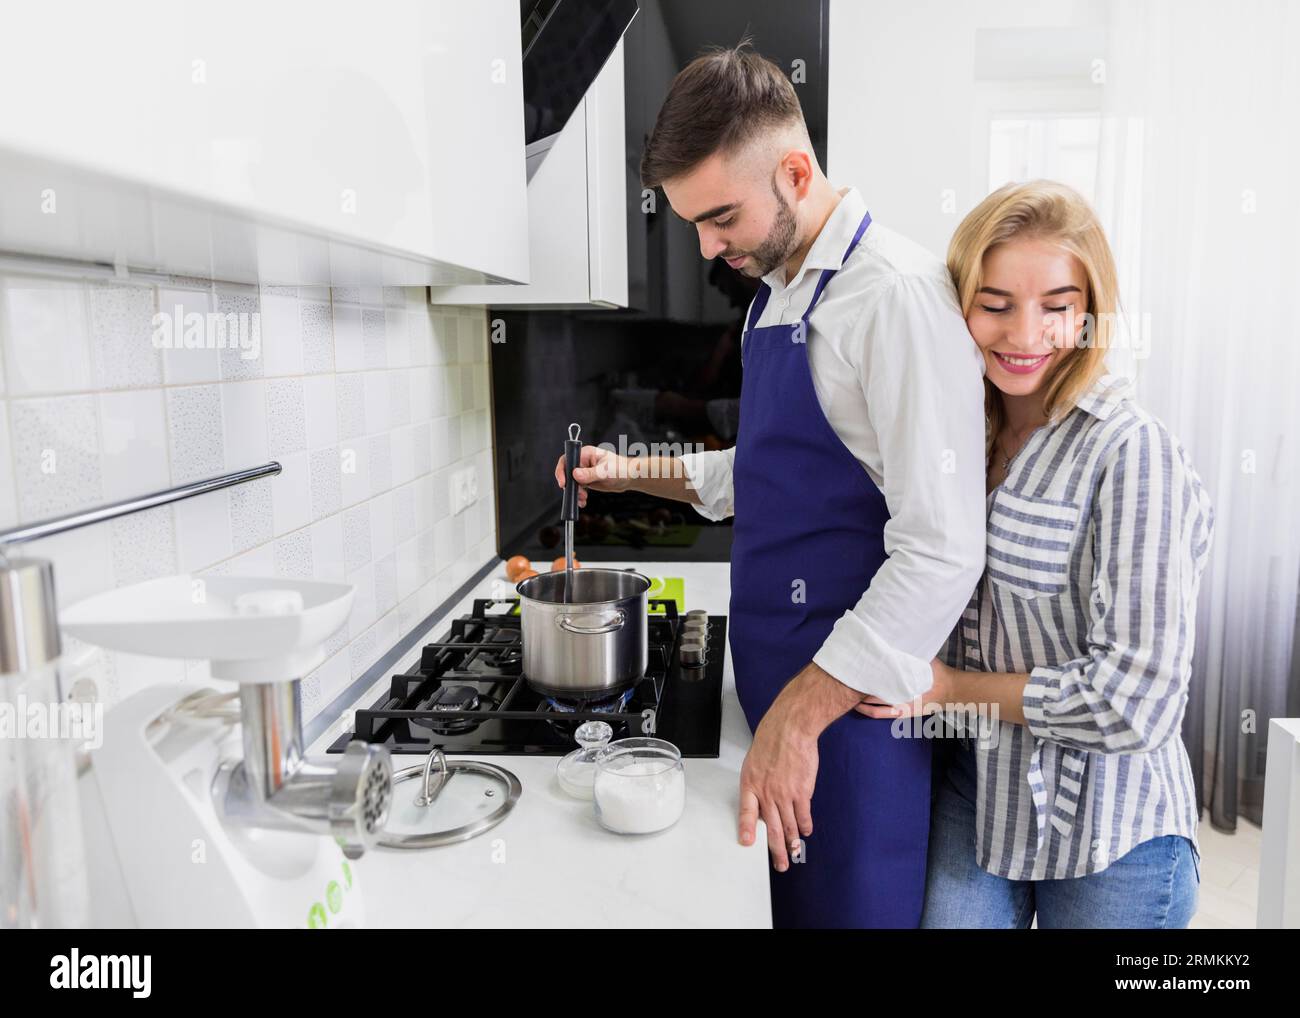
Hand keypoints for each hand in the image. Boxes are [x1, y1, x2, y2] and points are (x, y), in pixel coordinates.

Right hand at [552, 444, 632, 507]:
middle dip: (570, 485)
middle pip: (567, 473)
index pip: (567, 459)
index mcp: (586, 454)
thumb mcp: (605, 471)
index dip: (562, 471)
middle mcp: (583, 462)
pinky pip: (578, 488)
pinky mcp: (587, 480)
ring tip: (583, 499)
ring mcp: (584, 471)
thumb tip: (575, 475)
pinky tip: (583, 501)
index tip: (563, 483)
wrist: (630, 477)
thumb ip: (590, 474)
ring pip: (572, 483)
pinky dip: (579, 496)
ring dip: (574, 492)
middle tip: (577, 494)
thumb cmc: (621, 468)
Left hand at [737, 661, 860, 870]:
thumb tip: (763, 802)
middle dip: (776, 849)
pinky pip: (803, 815)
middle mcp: (766, 793)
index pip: (746, 812)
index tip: (747, 843)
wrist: (790, 729)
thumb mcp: (754, 762)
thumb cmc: (772, 740)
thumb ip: (757, 784)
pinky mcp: (801, 791)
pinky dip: (805, 826)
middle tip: (780, 863)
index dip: (746, 829)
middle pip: (771, 828)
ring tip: (794, 852)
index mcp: (750, 784)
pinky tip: (806, 832)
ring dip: (792, 842)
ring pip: (788, 825)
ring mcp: (784, 794)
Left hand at [854, 658, 954, 718]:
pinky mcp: (900, 713)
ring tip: (845, 692)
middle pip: (869, 690)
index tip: (851, 666)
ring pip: (870, 705)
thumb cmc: (934, 671)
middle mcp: (897, 693)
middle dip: (856, 685)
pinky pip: (878, 714)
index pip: (875, 675)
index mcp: (901, 678)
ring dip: (857, 699)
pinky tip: (857, 706)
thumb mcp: (923, 656)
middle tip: (844, 678)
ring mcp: (897, 706)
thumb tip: (895, 635)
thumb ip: (909, 650)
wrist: (948, 690)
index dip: (861, 672)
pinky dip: (866, 710)